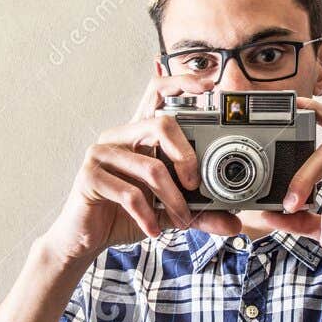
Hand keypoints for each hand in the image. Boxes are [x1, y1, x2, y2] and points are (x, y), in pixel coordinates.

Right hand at [41, 75, 240, 262]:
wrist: (87, 238)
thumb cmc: (126, 215)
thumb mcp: (168, 211)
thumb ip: (198, 212)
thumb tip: (234, 222)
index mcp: (139, 135)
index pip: (156, 93)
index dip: (180, 82)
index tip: (208, 85)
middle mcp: (120, 136)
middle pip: (162, 125)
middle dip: (187, 158)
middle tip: (194, 186)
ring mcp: (102, 153)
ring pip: (151, 167)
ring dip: (173, 200)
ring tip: (180, 221)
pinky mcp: (89, 176)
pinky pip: (130, 194)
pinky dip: (148, 216)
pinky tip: (154, 229)